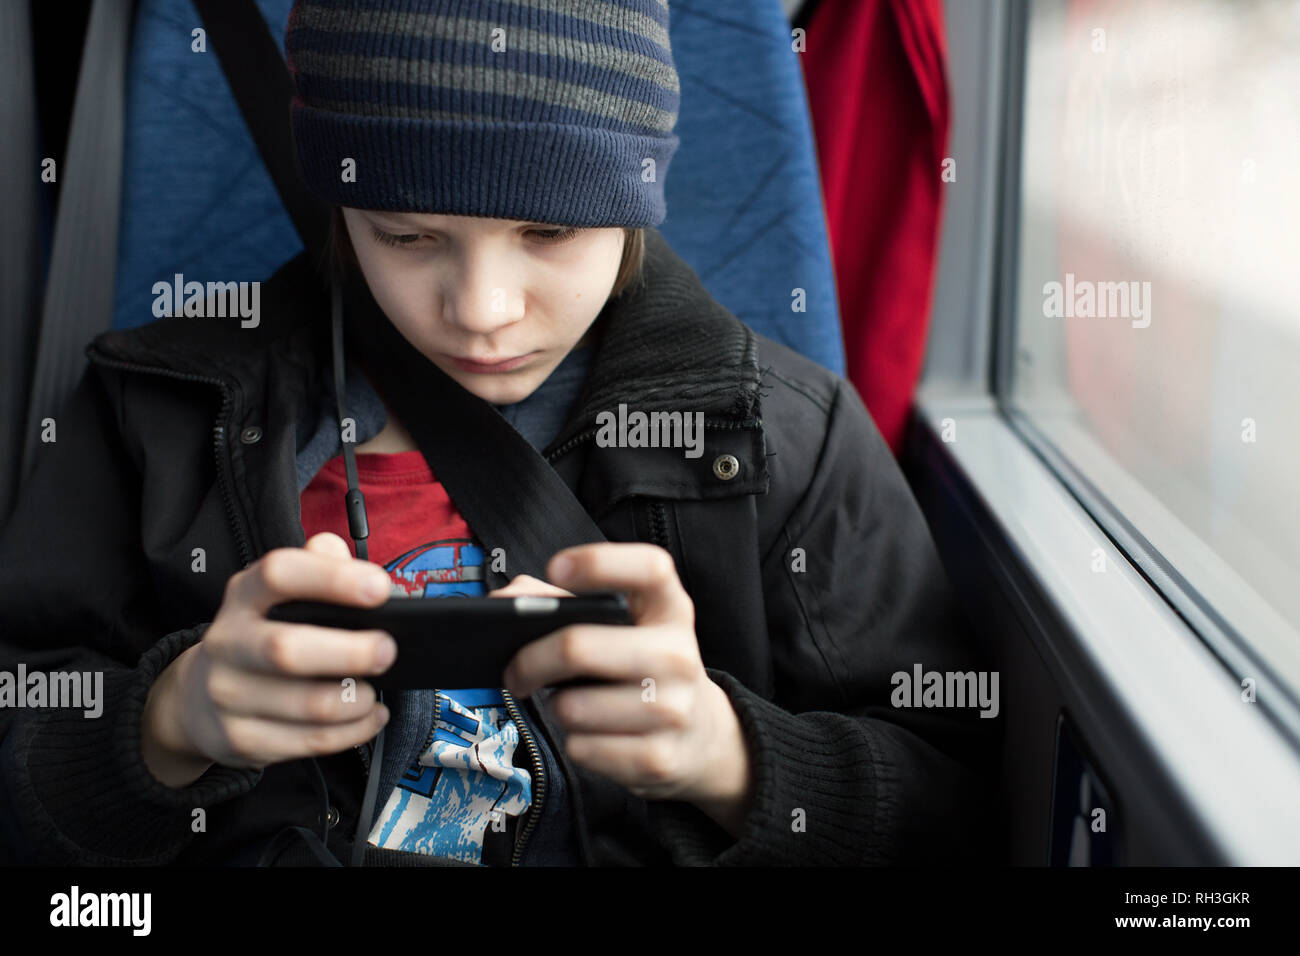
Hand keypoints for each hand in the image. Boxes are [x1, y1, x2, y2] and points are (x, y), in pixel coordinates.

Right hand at [141, 532, 395, 787]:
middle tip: (387, 650)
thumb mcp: (278, 595)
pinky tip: (370, 716)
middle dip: (350, 652)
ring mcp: (228, 694)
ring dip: (356, 701)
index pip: (280, 574)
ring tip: (375, 691)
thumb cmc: (260, 635)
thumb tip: (351, 561)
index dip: (333, 578)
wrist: (197, 698)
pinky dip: (354, 731)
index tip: (380, 588)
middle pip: (287, 650)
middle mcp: (227, 642)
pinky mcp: (241, 739)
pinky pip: (311, 741)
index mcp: (243, 596)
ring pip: (307, 705)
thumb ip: (317, 567)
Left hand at [502, 543, 754, 837]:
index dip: (599, 562)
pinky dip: (574, 743)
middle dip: (529, 660)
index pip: (649, 568)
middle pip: (577, 646)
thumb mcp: (623, 627)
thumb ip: (564, 604)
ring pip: (571, 707)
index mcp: (671, 609)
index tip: (556, 568)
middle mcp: (679, 655)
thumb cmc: (643, 667)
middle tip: (515, 670)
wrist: (703, 735)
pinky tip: (593, 735)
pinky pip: (581, 749)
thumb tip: (503, 602)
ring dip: (557, 708)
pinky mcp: (659, 760)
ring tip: (570, 703)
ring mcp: (674, 711)